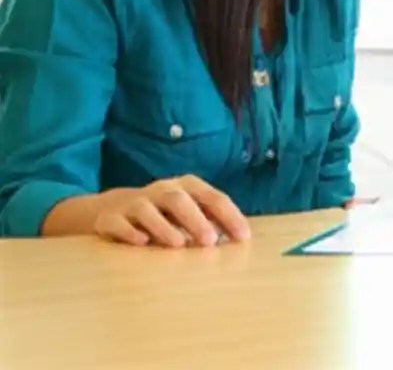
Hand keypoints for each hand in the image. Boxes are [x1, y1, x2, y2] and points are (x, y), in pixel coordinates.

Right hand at [93, 175, 250, 247]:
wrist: (113, 209)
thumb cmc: (164, 214)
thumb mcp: (190, 213)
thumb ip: (212, 222)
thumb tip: (238, 239)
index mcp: (187, 187)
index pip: (212, 198)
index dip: (229, 216)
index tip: (243, 237)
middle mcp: (161, 190)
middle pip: (179, 200)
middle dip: (196, 219)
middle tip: (210, 241)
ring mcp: (134, 203)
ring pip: (148, 210)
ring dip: (164, 227)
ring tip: (178, 244)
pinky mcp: (111, 218)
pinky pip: (119, 223)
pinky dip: (130, 232)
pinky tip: (142, 242)